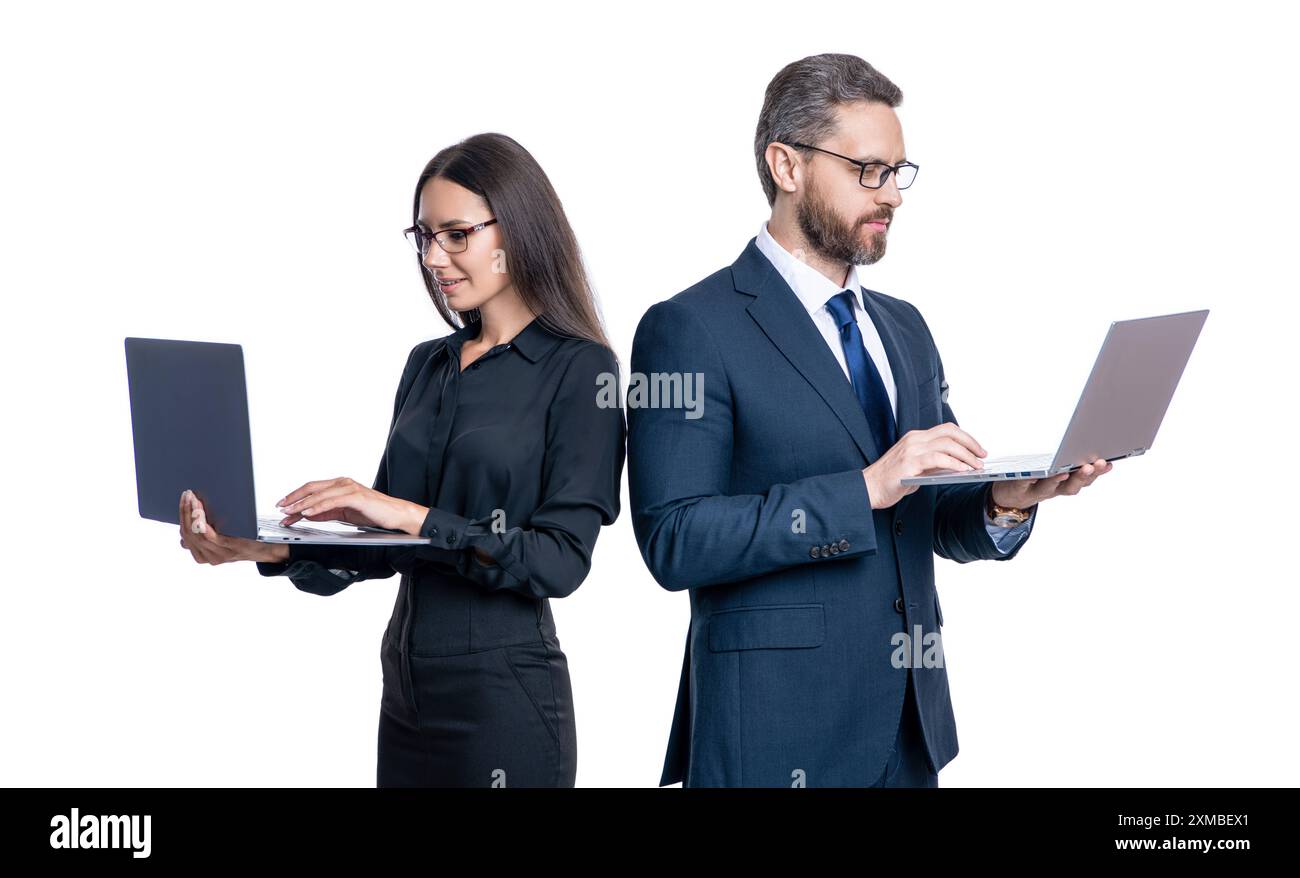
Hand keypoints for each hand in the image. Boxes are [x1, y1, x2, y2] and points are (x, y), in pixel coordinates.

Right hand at [178, 489, 288, 564]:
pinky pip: (209, 536)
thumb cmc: (245, 538)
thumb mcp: (222, 536)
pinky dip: (200, 523)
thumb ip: (207, 532)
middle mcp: (209, 557)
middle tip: (187, 495)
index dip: (182, 516)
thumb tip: (192, 516)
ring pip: (195, 534)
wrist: (269, 548)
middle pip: (188, 534)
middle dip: (185, 512)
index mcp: (204, 554)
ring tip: (193, 498)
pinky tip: (199, 512)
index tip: (184, 500)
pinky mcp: (229, 548)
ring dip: (191, 513)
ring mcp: (219, 554)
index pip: (185, 536)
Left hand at [276, 477, 425, 533]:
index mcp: (340, 485)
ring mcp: (349, 488)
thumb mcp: (344, 514)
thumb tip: (307, 514)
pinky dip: (318, 507)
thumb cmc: (373, 513)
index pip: (312, 488)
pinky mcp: (356, 496)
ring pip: (319, 494)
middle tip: (280, 507)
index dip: (295, 496)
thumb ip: (326, 512)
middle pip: (312, 488)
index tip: (282, 505)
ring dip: (301, 504)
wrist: (396, 515)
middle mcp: (342, 483)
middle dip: (293, 498)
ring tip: (289, 512)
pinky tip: (307, 513)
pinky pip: (332, 501)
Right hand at [863, 423, 988, 508]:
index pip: (946, 430)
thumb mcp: (915, 468)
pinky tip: (962, 470)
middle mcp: (914, 440)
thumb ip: (933, 463)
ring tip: (976, 466)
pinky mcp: (910, 463)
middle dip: (970, 443)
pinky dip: (954, 463)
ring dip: (966, 455)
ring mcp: (911, 450)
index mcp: (915, 438)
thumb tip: (957, 465)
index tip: (977, 449)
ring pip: (947, 444)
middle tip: (982, 456)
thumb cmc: (889, 480)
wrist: (868, 488)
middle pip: (950, 433)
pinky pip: (938, 459)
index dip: (966, 437)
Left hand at [989, 457, 1113, 509]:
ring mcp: (1036, 491)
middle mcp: (1054, 489)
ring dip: (1058, 479)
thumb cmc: (1035, 478)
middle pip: (1072, 486)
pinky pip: (1023, 483)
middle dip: (1084, 476)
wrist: (1009, 497)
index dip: (1098, 472)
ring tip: (1064, 471)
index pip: (1086, 479)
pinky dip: (1029, 478)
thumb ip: (1069, 456)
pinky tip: (1033, 472)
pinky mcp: (1017, 488)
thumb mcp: (1054, 468)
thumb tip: (1086, 434)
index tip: (1108, 463)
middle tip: (1093, 465)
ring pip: (1050, 487)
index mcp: (1065, 482)